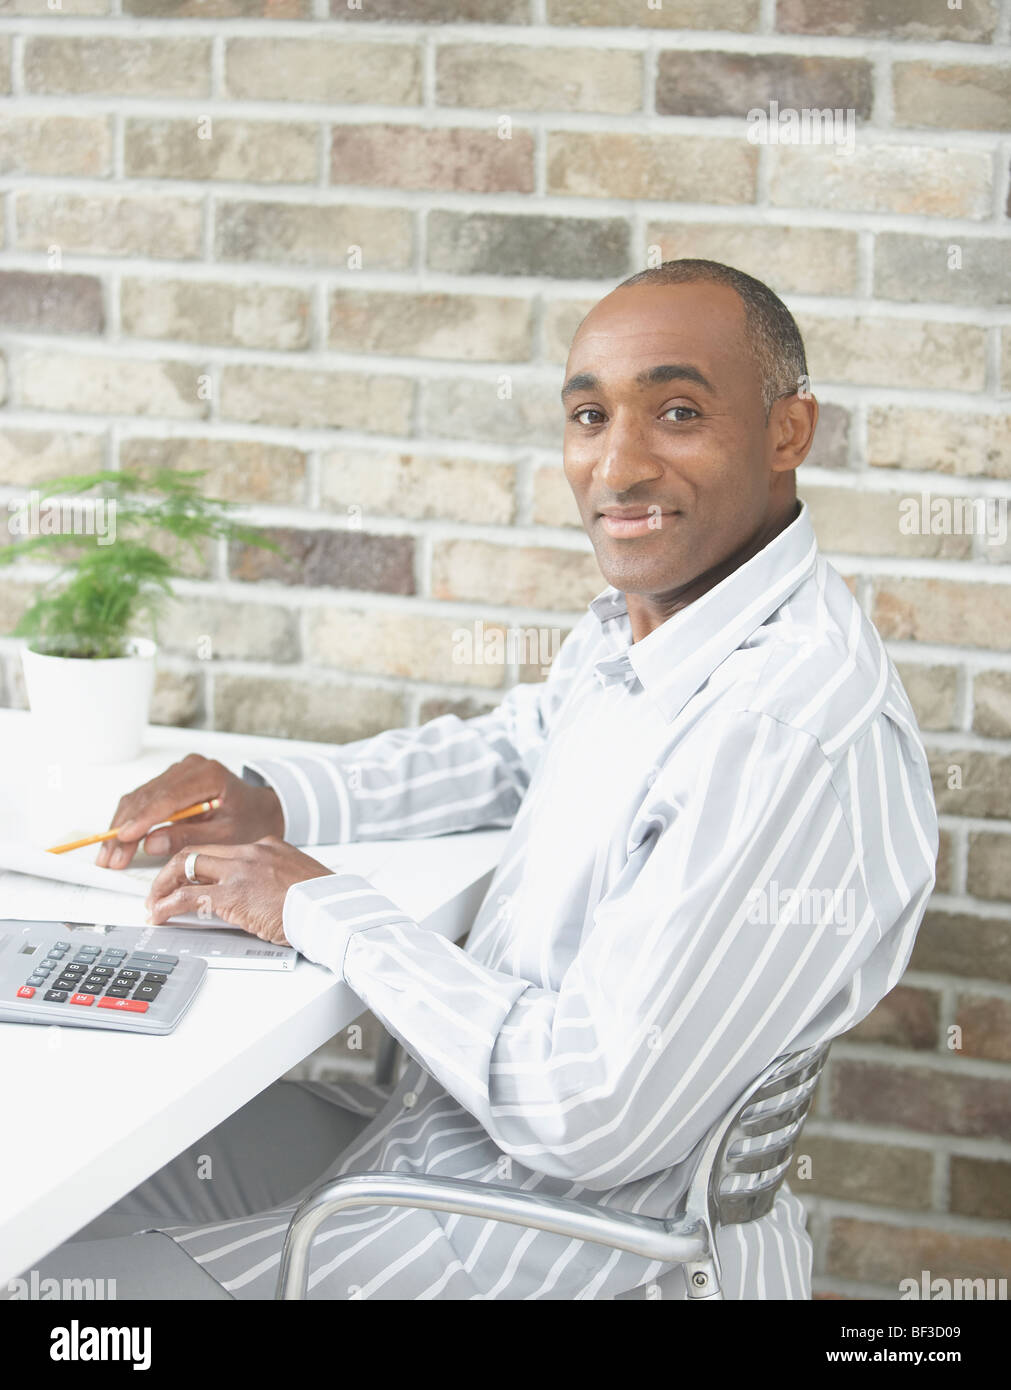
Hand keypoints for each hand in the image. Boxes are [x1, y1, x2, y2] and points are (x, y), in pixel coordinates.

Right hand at [96, 753, 283, 868]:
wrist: (259, 809)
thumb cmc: (249, 820)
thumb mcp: (227, 835)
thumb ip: (190, 837)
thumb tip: (151, 843)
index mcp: (208, 775)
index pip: (168, 796)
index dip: (143, 819)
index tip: (124, 838)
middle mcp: (189, 767)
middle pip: (147, 797)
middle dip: (125, 829)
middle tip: (110, 858)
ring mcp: (178, 772)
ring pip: (139, 798)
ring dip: (120, 827)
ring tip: (108, 856)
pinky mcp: (169, 781)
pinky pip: (143, 799)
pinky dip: (128, 821)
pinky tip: (117, 842)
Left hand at [145, 836, 333, 944]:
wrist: (335, 912)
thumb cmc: (324, 904)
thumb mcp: (297, 881)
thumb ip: (273, 880)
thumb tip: (258, 898)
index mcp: (267, 846)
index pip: (220, 850)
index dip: (197, 865)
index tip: (188, 878)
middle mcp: (251, 852)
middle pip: (196, 852)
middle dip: (171, 871)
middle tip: (159, 890)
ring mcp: (241, 871)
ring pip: (186, 866)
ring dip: (163, 886)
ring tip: (154, 905)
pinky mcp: (234, 895)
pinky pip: (188, 896)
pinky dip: (167, 906)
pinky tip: (160, 916)